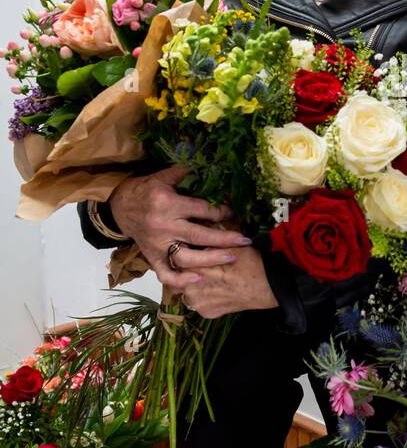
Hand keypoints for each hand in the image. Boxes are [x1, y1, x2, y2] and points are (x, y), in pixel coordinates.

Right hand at [108, 164, 254, 291]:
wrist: (120, 207)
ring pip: (187, 257)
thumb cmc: (146, 190)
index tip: (235, 213)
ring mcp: (157, 244)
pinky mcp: (151, 257)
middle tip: (245, 241)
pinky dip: (181, 280)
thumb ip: (186, 173)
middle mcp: (164, 225)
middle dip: (225, 239)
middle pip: (199, 236)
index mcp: (168, 203)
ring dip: (211, 260)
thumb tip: (212, 167)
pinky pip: (165, 273)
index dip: (221, 212)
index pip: (201, 210)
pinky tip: (199, 279)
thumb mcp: (163, 176)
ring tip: (232, 258)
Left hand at [178, 243, 278, 318]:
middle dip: (187, 272)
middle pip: (179, 277)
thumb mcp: (228, 244)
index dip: (186, 254)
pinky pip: (199, 303)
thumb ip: (208, 243)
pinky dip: (205, 297)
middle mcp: (190, 286)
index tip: (193, 252)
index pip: (177, 259)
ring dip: (194, 285)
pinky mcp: (206, 313)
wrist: (268, 286)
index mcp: (193, 266)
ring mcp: (197, 302)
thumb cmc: (250, 262)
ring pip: (187, 291)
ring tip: (211, 279)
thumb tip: (196, 237)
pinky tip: (218, 291)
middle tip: (203, 267)